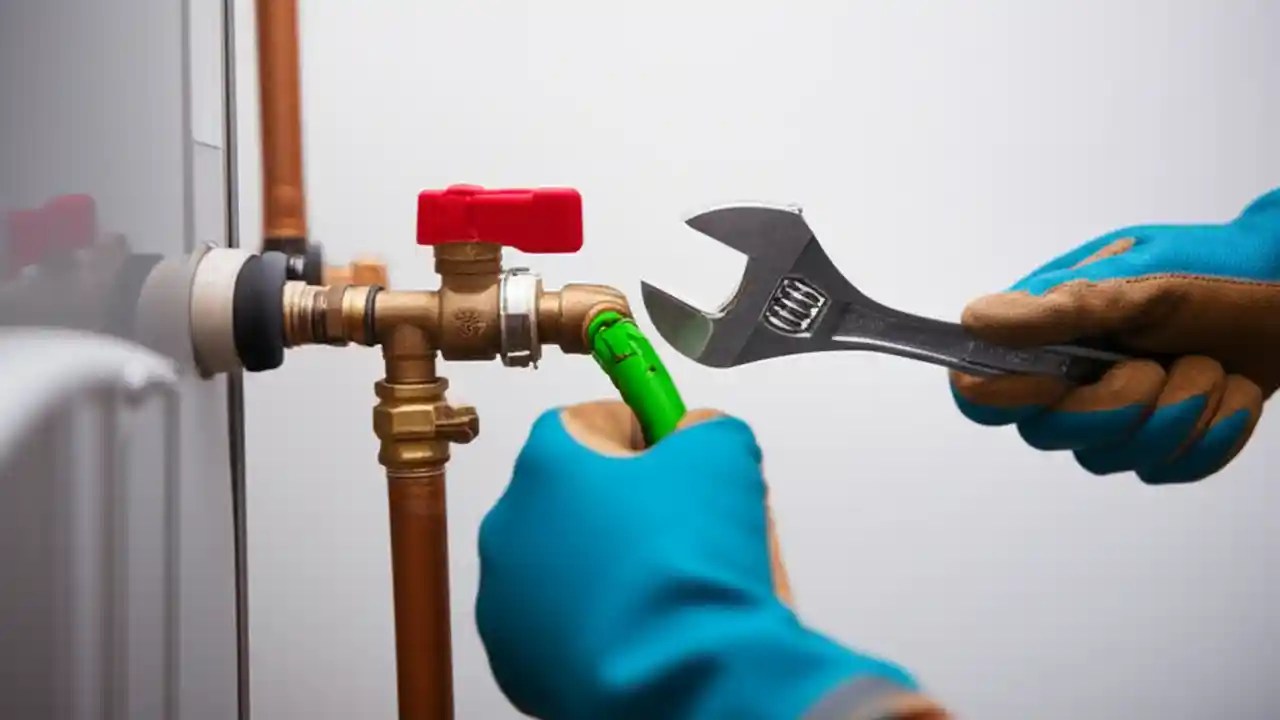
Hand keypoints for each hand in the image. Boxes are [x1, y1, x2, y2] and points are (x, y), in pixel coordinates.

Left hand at [476, 401, 933, 719]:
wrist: (683, 673)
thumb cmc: (691, 569)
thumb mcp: (724, 454)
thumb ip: (702, 426)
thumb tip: (697, 434)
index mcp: (548, 460)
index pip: (594, 421)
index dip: (648, 438)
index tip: (676, 460)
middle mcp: (510, 522)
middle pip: (576, 493)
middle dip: (626, 506)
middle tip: (681, 531)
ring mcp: (505, 593)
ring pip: (565, 559)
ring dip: (608, 564)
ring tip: (663, 587)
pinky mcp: (513, 653)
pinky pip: (557, 620)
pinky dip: (593, 620)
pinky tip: (639, 627)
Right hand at [952, 188, 1279, 483]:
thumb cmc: (1221, 274)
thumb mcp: (1140, 284)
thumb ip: (1060, 310)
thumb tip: (976, 320)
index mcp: (1047, 330)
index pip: (981, 385)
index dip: (1005, 398)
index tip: (1056, 384)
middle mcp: (1069, 374)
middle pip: (1046, 433)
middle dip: (1116, 407)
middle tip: (1157, 365)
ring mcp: (1112, 410)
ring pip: (1110, 459)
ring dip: (1177, 416)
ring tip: (1210, 366)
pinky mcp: (1158, 439)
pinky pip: (1167, 471)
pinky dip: (1212, 436)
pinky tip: (1230, 392)